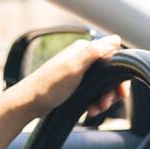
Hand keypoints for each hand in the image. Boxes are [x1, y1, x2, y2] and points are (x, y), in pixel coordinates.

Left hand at [8, 34, 129, 121]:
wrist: (29, 103)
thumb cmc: (49, 85)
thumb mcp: (74, 67)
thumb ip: (94, 52)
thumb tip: (115, 38)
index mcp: (84, 51)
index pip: (114, 57)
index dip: (120, 75)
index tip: (120, 91)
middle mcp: (83, 59)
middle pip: (110, 74)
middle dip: (112, 91)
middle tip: (107, 103)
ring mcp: (79, 73)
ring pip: (102, 86)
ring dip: (104, 99)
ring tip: (97, 109)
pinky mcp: (75, 86)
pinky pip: (93, 93)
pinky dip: (95, 102)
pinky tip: (91, 110)